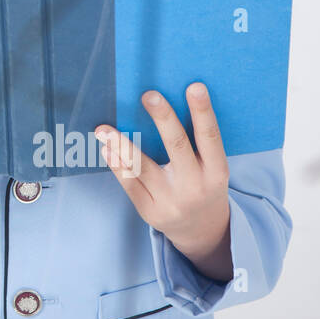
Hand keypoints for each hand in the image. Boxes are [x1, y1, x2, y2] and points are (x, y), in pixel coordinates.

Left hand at [94, 82, 231, 280]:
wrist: (202, 232)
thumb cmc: (203, 186)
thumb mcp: (210, 168)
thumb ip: (195, 143)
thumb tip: (163, 104)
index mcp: (216, 172)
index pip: (210, 138)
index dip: (203, 112)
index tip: (194, 86)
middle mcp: (195, 186)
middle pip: (177, 147)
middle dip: (163, 119)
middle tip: (149, 95)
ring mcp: (171, 201)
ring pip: (143, 168)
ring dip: (121, 145)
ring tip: (103, 129)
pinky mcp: (150, 211)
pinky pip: (129, 184)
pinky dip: (116, 165)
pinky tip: (106, 148)